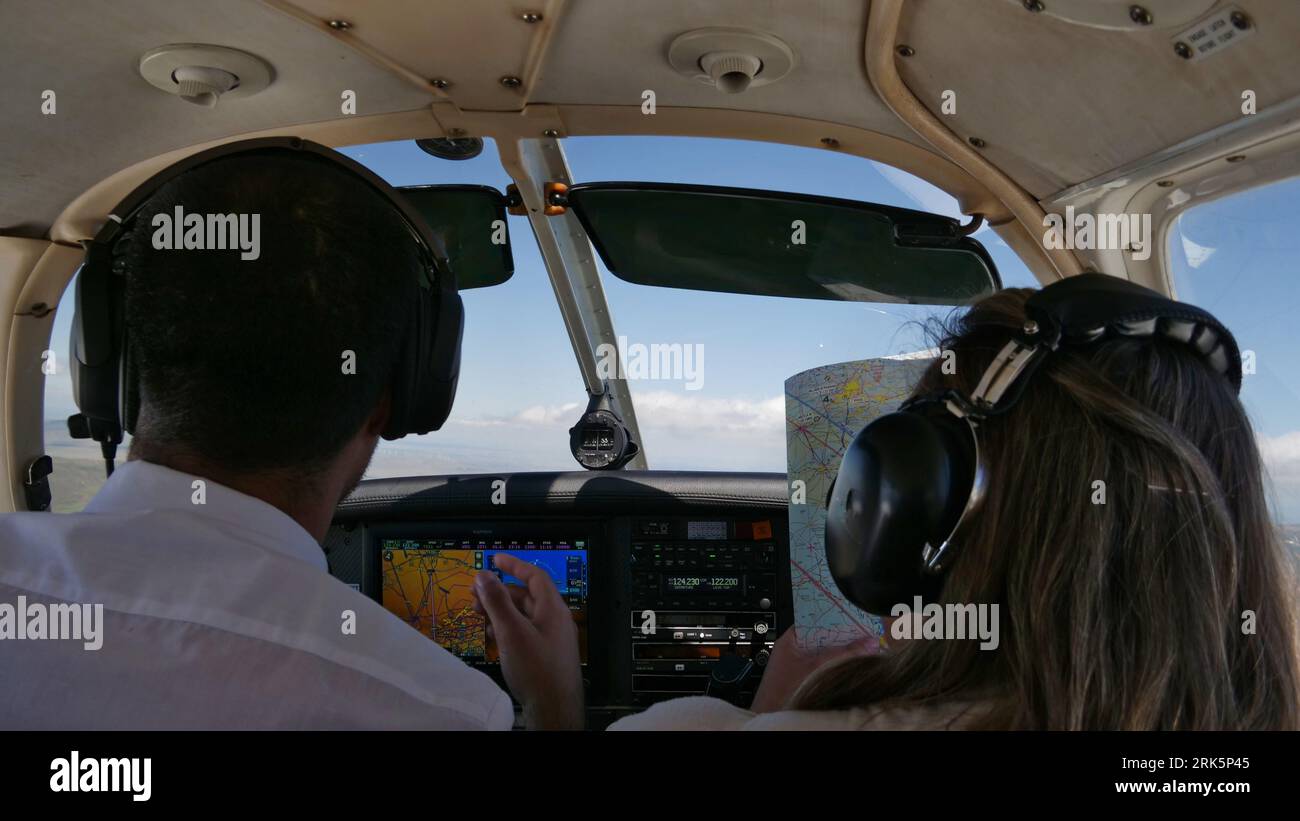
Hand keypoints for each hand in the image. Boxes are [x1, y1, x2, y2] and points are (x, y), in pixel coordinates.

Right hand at [471, 554, 583, 729]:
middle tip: (476, 594)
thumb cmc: (537, 671)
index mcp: (553, 609)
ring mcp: (552, 638)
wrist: (553, 710)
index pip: (534, 575)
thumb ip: (497, 601)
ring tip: (480, 616)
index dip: (514, 565)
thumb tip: (484, 576)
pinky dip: (508, 629)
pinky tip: (493, 636)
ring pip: (524, 615)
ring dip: (501, 612)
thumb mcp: (511, 631)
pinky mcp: (546, 655)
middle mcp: (556, 620)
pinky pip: (526, 632)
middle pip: (526, 596)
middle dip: (500, 592)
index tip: (495, 559)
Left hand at [749, 627, 874, 712]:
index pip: (814, 619)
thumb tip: (867, 642)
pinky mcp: (803, 678)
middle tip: (863, 633)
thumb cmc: (783, 693)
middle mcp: (792, 650)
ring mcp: (797, 665)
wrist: (770, 714)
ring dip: (841, 650)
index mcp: (790, 640)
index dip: (834, 616)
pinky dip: (836, 664)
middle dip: (842, 636)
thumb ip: (843, 654)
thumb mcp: (818, 667)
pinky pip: (822, 665)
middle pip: (822, 636)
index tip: (852, 615)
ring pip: (824, 652)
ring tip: (862, 646)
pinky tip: (850, 664)